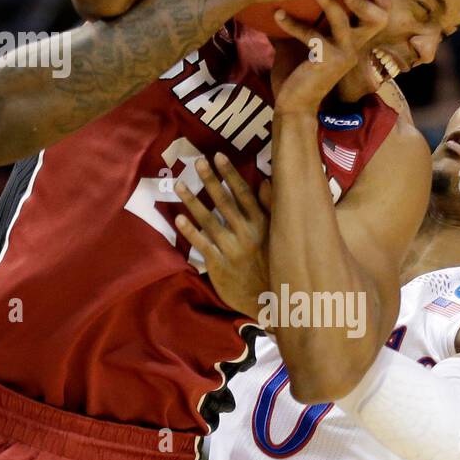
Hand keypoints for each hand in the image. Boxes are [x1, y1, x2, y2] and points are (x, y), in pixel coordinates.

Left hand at [175, 153, 269, 315]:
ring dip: (193, 201)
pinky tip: (179, 218)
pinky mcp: (219, 265)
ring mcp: (231, 249)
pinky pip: (202, 244)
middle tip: (196, 161)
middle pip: (224, 202)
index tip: (218, 156)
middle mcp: (247, 234)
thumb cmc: (274, 265)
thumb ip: (272, 209)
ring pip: (209, 220)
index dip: (230, 174)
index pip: (244, 193)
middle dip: (210, 180)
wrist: (271, 303)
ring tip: (179, 184)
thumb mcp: (280, 237)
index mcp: (262, 224)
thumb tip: (267, 181)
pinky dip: (191, 231)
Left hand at [272, 0, 389, 112]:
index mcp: (351, 43)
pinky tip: (278, 15)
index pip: (377, 21)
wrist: (293, 106)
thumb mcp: (302, 47)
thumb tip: (285, 1)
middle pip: (375, 20)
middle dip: (364, 1)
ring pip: (342, 21)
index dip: (380, 4)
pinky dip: (292, 23)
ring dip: (329, 2)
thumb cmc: (297, 77)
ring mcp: (342, 55)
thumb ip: (302, 26)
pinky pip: (311, 34)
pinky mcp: (326, 61)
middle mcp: (353, 48)